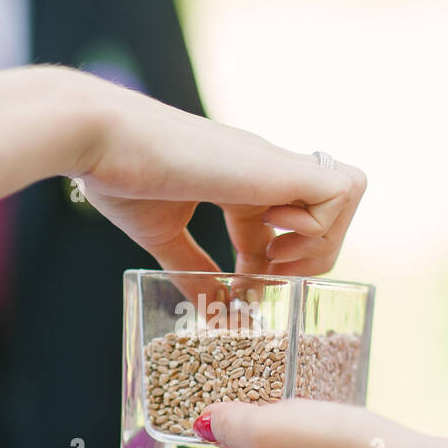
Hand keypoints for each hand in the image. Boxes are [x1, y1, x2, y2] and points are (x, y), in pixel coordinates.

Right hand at [72, 73, 365, 274]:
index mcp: (239, 181)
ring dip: (323, 241)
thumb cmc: (119, 175)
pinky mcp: (278, 166)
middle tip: (270, 279)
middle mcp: (264, 170)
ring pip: (346, 193)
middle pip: (328, 207)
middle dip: (311, 256)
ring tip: (275, 262)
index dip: (279, 265)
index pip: (287, 221)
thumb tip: (209, 309)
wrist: (101, 138)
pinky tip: (273, 242)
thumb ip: (190, 269)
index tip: (243, 290)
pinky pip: (341, 190)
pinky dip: (321, 228)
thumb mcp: (162, 234)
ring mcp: (274, 165)